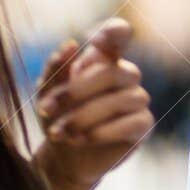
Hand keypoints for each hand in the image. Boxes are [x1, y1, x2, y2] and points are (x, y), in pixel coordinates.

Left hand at [34, 18, 153, 189]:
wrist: (63, 158)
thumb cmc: (57, 118)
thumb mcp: (46, 93)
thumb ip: (55, 68)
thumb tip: (71, 44)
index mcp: (102, 60)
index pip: (118, 34)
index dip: (112, 31)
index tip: (93, 41)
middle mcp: (124, 75)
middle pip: (114, 71)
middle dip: (77, 91)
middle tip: (47, 109)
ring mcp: (137, 100)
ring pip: (124, 98)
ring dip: (86, 116)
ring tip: (60, 132)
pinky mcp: (143, 125)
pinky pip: (133, 122)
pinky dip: (104, 131)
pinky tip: (81, 139)